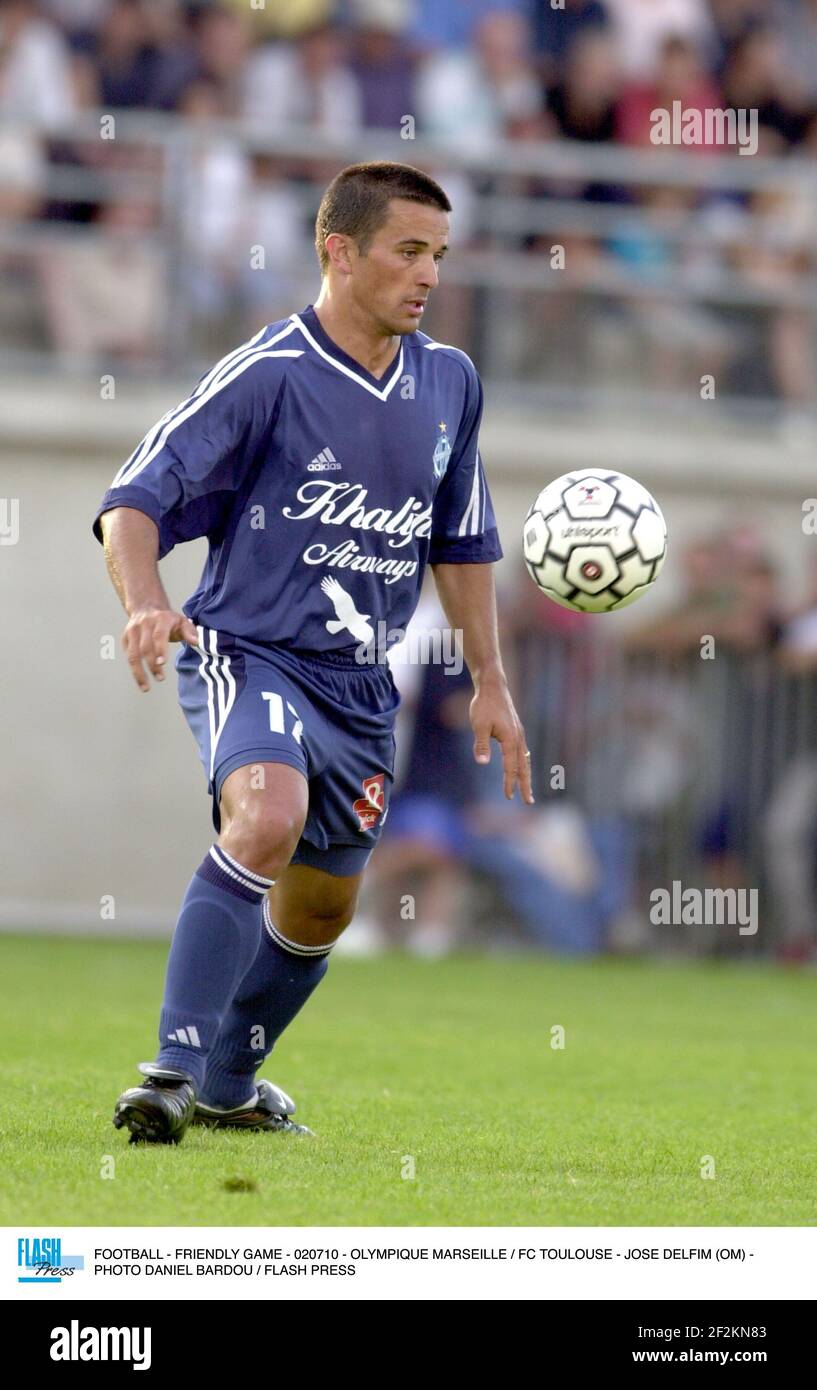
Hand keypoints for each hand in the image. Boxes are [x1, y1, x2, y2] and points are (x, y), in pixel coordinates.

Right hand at [123, 607, 198, 691]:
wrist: (146, 607)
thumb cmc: (167, 619)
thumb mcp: (181, 621)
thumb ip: (190, 631)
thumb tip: (196, 642)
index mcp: (160, 619)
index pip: (158, 635)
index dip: (160, 649)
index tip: (162, 663)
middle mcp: (144, 624)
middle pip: (145, 647)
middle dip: (152, 664)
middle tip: (160, 677)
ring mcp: (132, 631)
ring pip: (132, 654)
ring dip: (138, 672)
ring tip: (146, 687)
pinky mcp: (125, 638)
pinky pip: (128, 656)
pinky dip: (134, 670)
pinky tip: (141, 680)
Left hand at [470, 676, 533, 803]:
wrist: (493, 686)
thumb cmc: (484, 705)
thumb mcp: (479, 726)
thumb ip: (481, 745)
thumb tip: (482, 763)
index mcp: (511, 739)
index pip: (511, 767)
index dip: (509, 783)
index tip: (508, 797)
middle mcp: (518, 738)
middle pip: (524, 767)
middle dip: (526, 785)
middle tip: (529, 802)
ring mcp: (519, 734)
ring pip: (525, 760)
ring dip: (526, 776)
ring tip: (527, 789)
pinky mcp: (516, 731)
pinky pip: (522, 752)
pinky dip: (523, 764)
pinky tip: (521, 767)